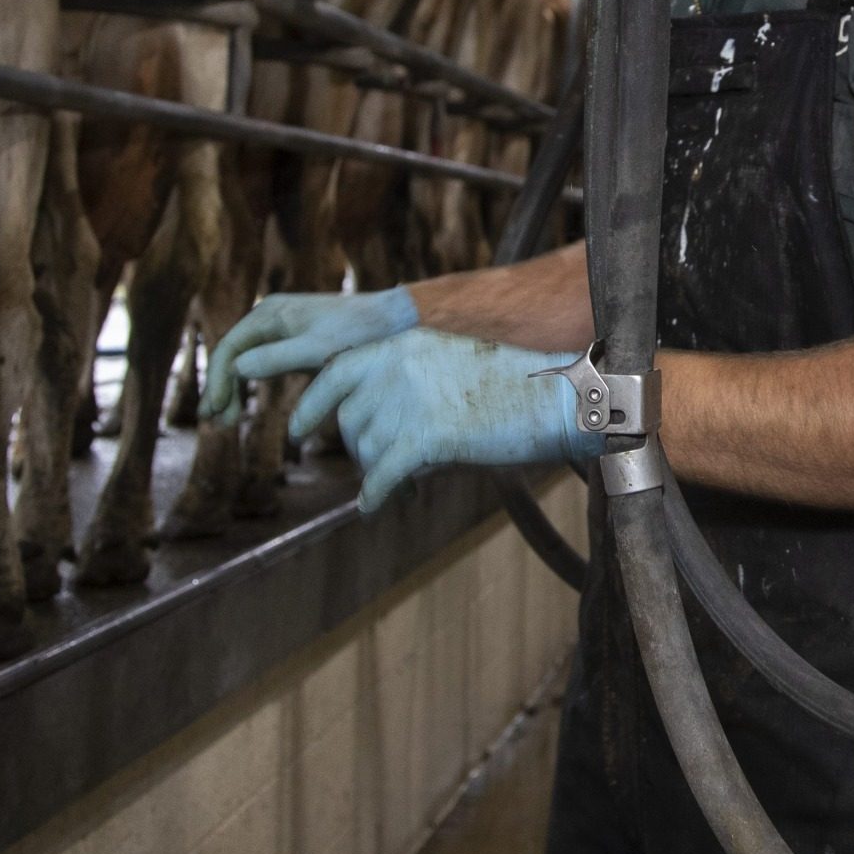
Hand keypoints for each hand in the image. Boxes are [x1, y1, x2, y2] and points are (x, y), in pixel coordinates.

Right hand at [200, 286, 419, 422]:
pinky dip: (252, 386)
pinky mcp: (296, 344)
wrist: (395, 322)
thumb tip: (236, 368)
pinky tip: (247, 408)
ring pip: (246, 361)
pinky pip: (263, 365)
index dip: (218, 381)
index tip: (215, 412)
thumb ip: (277, 357)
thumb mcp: (317, 349)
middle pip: (233, 354)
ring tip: (226, 421)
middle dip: (221, 388)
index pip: (230, 348)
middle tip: (216, 422)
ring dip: (233, 389)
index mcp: (271, 314)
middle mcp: (271, 317)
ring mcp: (283, 330)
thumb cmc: (359, 333)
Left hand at [291, 329, 602, 512]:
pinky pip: (384, 475)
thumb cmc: (510, 389)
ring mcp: (410, 400)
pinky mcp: (427, 437)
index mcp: (401, 344)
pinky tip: (372, 509)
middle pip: (348, 421)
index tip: (297, 429)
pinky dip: (375, 496)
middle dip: (360, 448)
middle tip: (383, 465)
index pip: (333, 372)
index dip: (310, 405)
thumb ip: (404, 384)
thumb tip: (367, 427)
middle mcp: (398, 367)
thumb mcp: (447, 365)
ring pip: (365, 451)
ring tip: (407, 478)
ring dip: (378, 470)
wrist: (557, 400)